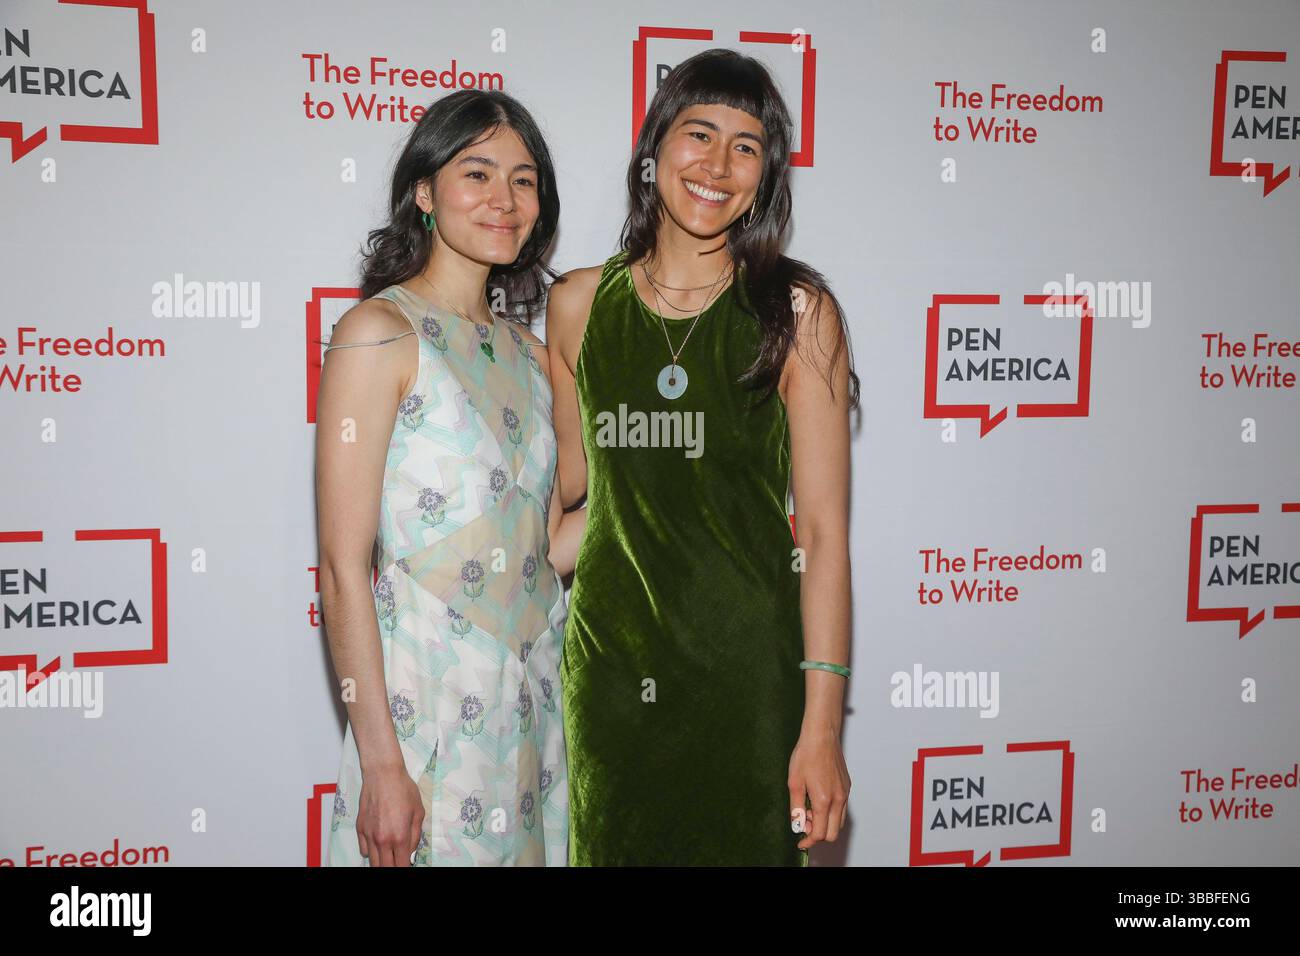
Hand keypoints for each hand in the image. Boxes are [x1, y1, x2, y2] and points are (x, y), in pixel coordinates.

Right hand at [355, 763, 424, 865]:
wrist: (382, 774)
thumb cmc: (403, 789)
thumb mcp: (419, 812)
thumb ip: (415, 836)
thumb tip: (411, 852)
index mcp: (400, 837)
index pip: (401, 866)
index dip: (406, 868)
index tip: (408, 864)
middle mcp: (382, 840)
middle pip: (385, 868)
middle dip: (394, 866)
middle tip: (399, 860)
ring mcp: (368, 836)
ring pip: (372, 862)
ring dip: (382, 862)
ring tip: (389, 855)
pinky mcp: (359, 829)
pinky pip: (363, 850)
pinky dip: (371, 852)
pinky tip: (378, 843)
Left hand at [788, 728, 849, 850]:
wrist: (822, 736)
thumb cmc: (806, 755)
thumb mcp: (794, 783)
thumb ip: (795, 807)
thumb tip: (798, 825)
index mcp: (824, 800)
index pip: (820, 833)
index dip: (809, 841)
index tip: (801, 842)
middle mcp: (838, 799)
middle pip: (833, 833)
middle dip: (818, 834)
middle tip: (803, 822)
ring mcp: (845, 793)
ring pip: (839, 822)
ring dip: (825, 823)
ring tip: (808, 808)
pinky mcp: (847, 787)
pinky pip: (841, 808)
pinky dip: (830, 812)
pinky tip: (817, 799)